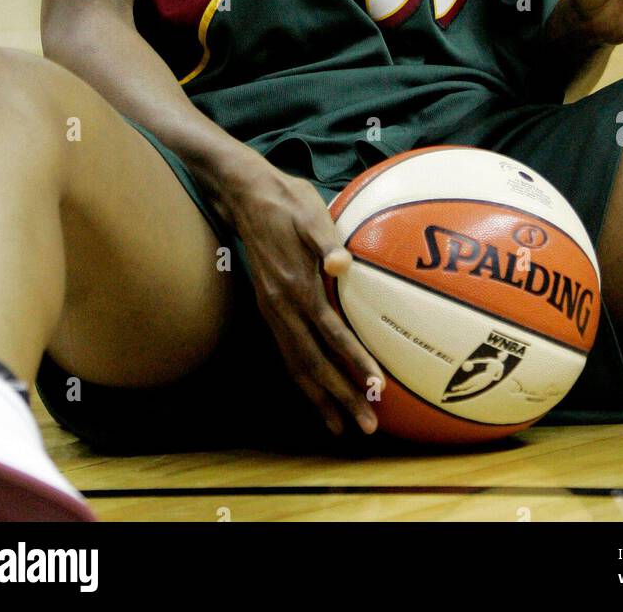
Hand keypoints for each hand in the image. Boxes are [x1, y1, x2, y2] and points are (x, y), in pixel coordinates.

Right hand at [210, 158, 384, 436]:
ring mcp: (272, 311)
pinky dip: (303, 379)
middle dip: (340, 397)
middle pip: (313, 364)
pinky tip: (316, 392)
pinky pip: (287, 353)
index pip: (332, 333)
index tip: (377, 386)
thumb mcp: (311, 212)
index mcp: (297, 286)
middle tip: (367, 427)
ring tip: (341, 426)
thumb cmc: (287, 200)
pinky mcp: (268, 308)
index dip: (355, 361)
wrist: (245, 196)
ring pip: (296, 366)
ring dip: (320, 398)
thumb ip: (328, 241)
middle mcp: (282, 307)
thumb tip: (344, 264)